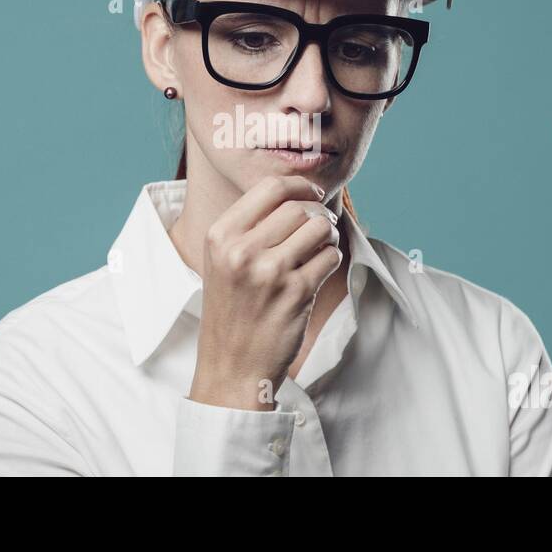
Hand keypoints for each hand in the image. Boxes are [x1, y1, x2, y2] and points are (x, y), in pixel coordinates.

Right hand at [188, 175, 342, 410]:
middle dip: (318, 212)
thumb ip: (249, 226)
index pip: (270, 188)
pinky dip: (332, 258)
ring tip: (322, 245)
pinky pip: (330, 256)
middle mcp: (241, 250)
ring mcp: (270, 272)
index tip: (312, 194)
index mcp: (220, 236)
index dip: (300, 185)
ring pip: (319, 227)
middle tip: (321, 225)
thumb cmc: (231, 310)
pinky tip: (319, 269)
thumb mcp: (222, 260)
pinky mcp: (296, 293)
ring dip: (329, 233)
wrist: (231, 365)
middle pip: (299, 207)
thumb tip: (296, 192)